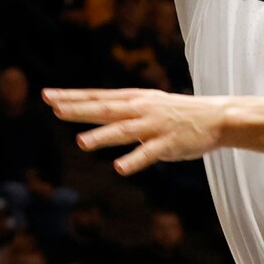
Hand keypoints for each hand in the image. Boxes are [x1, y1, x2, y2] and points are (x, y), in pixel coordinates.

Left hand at [46, 87, 226, 175]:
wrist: (215, 117)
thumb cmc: (176, 112)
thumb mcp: (147, 103)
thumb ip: (121, 108)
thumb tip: (91, 110)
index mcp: (133, 99)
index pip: (97, 96)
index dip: (72, 97)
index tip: (47, 96)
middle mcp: (140, 109)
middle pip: (104, 109)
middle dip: (79, 109)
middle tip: (54, 109)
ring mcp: (154, 126)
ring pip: (123, 131)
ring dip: (102, 136)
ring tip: (80, 143)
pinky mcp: (168, 143)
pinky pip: (148, 153)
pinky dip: (134, 160)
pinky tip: (119, 168)